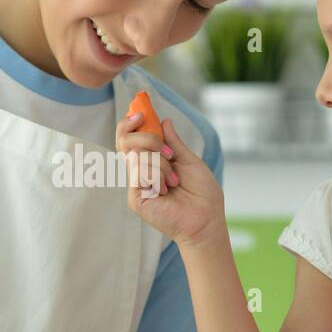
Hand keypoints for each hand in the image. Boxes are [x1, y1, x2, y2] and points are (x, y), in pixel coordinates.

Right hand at [116, 114, 223, 247]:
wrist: (205, 218)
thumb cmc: (202, 193)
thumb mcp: (189, 160)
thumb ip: (174, 142)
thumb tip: (163, 121)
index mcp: (152, 161)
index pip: (132, 137)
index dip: (131, 123)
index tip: (141, 112)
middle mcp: (141, 171)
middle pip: (126, 141)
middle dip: (148, 139)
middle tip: (169, 153)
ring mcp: (137, 184)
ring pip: (138, 157)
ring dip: (162, 165)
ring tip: (175, 182)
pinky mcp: (135, 197)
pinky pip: (140, 174)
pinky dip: (157, 177)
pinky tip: (166, 191)